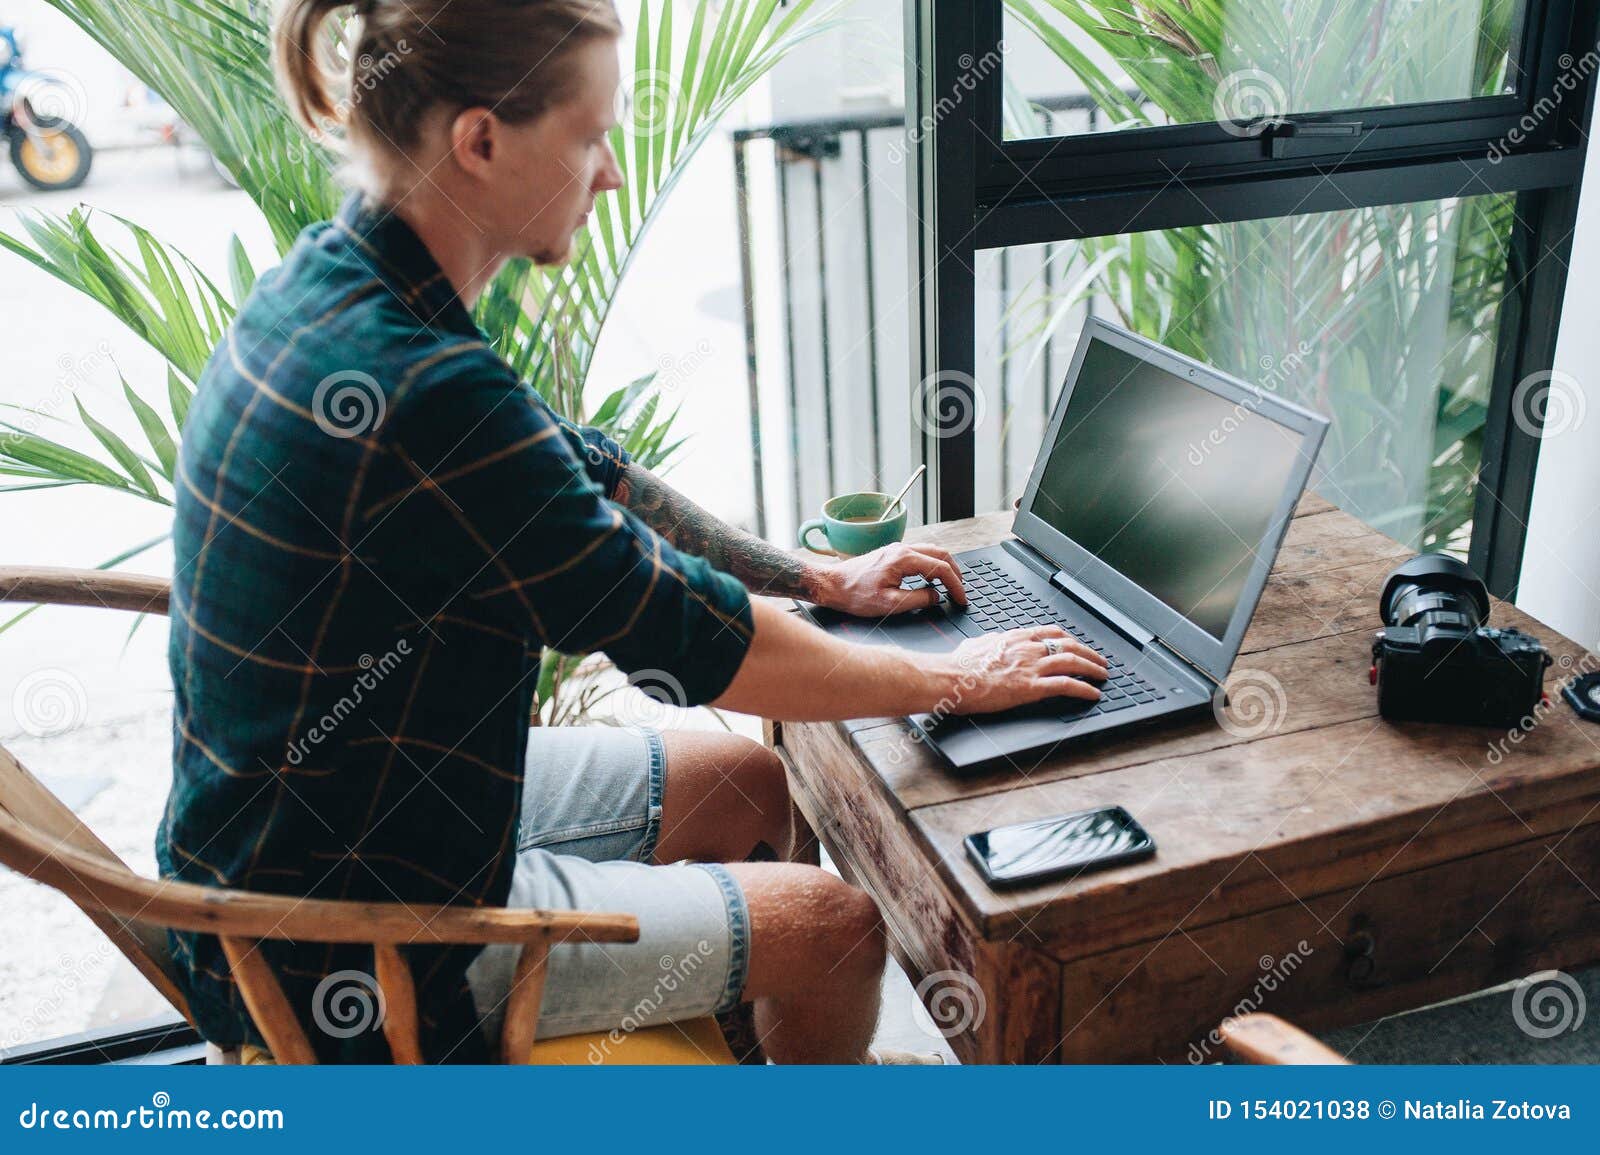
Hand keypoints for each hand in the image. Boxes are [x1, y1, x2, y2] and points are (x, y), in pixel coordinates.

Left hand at [812, 542, 969, 615]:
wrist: (831, 585)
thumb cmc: (854, 594)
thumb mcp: (889, 604)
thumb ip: (917, 600)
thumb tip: (936, 597)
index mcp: (903, 559)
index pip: (940, 568)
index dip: (955, 585)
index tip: (961, 599)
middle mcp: (902, 549)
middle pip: (941, 554)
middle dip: (955, 573)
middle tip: (960, 591)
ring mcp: (896, 549)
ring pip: (931, 552)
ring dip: (944, 567)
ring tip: (949, 586)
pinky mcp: (891, 554)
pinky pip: (920, 555)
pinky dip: (931, 565)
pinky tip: (929, 580)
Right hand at [942, 625, 1106, 714]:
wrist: (951, 678)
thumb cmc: (958, 665)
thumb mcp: (977, 645)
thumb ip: (990, 643)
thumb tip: (989, 643)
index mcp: (1015, 637)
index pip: (1050, 633)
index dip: (1068, 638)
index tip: (1076, 644)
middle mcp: (1028, 648)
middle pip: (1068, 645)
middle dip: (1089, 652)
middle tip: (1099, 660)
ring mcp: (1031, 667)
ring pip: (1073, 662)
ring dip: (1093, 668)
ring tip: (1103, 675)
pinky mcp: (1031, 687)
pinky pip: (1066, 685)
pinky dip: (1084, 688)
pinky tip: (1094, 693)